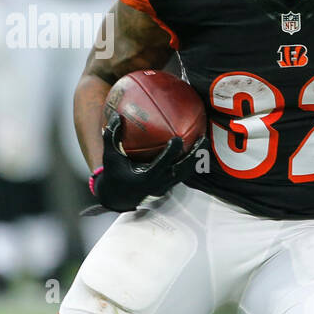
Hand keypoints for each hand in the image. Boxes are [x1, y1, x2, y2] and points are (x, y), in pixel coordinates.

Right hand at [89, 114, 203, 211]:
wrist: (118, 197)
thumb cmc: (114, 174)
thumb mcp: (110, 156)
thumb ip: (113, 136)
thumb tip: (116, 116)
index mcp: (147, 177)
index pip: (163, 163)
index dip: (172, 152)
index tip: (178, 139)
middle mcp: (160, 183)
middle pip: (183, 169)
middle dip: (195, 154)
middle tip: (203, 138)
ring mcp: (166, 186)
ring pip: (187, 172)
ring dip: (197, 158)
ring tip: (203, 141)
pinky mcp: (169, 186)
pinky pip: (184, 173)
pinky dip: (191, 161)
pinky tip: (195, 147)